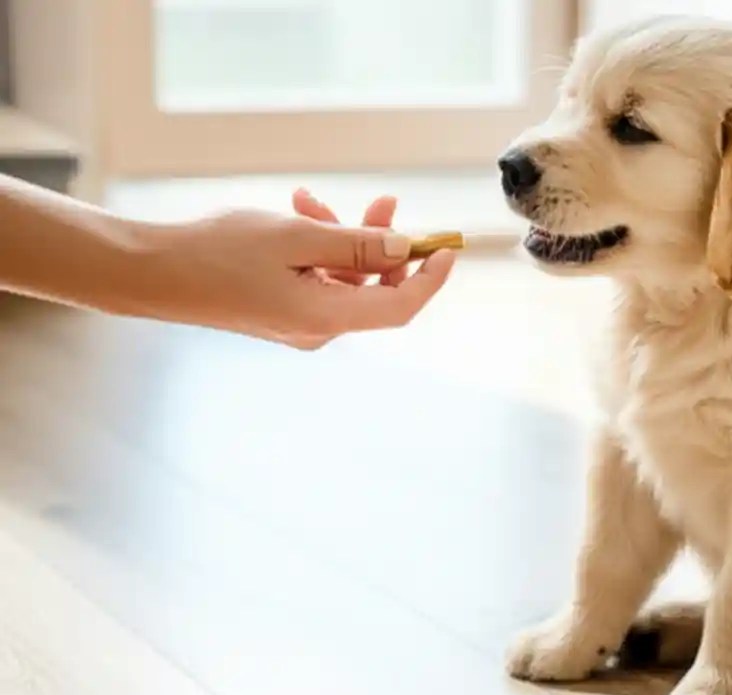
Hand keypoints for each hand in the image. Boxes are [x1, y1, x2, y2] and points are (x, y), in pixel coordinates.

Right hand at [134, 189, 454, 348]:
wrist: (154, 273)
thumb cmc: (219, 252)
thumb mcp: (296, 237)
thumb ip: (356, 243)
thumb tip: (406, 248)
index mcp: (326, 317)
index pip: (401, 306)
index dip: (430, 279)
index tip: (447, 247)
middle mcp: (319, 328)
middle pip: (376, 289)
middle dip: (384, 244)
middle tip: (384, 201)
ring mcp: (301, 323)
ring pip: (346, 278)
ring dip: (343, 237)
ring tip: (311, 199)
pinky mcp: (284, 311)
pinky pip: (320, 279)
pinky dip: (319, 248)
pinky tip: (299, 212)